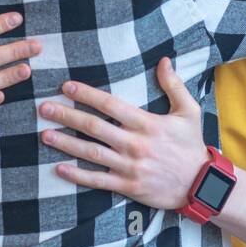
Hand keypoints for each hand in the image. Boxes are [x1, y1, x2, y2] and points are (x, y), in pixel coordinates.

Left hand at [38, 57, 207, 210]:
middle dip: (67, 116)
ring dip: (66, 144)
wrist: (200, 184)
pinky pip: (98, 180)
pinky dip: (78, 175)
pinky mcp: (128, 186)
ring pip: (92, 153)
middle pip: (94, 127)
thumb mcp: (188, 111)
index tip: (66, 87)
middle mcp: (135, 144)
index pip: (111, 105)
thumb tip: (163, 60)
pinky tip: (60, 169)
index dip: (87, 94)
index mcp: (147, 123)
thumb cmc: (191, 144)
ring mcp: (130, 166)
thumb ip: (174, 85)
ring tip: (45, 135)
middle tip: (44, 108)